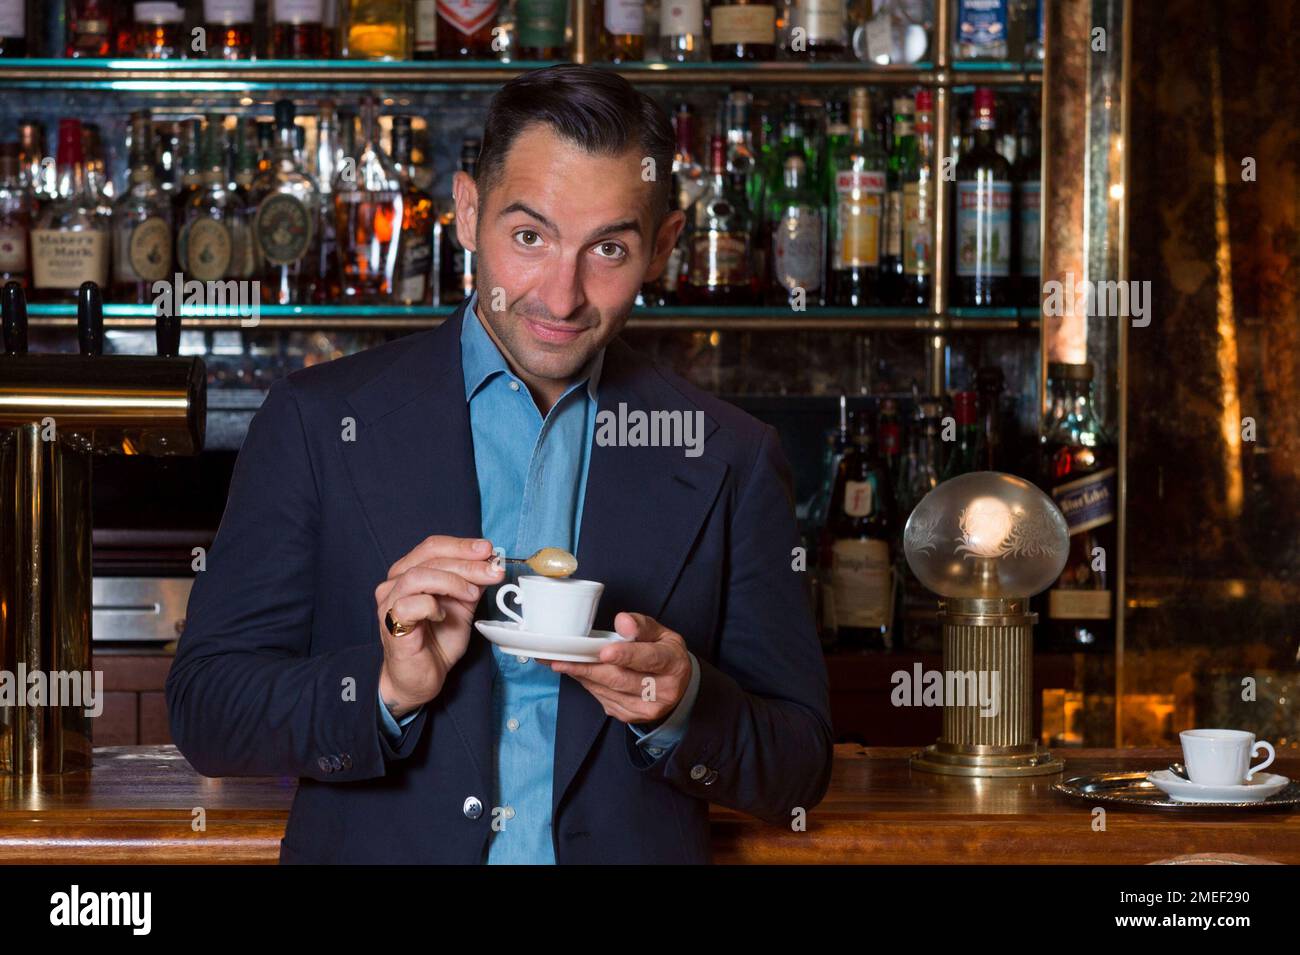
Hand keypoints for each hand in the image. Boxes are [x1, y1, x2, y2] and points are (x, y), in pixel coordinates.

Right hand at [376, 536, 503, 716]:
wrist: (420, 679)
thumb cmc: (436, 641)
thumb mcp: (462, 606)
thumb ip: (471, 584)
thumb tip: (490, 563)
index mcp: (409, 572)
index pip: (433, 547)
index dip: (462, 545)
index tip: (488, 550)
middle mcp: (395, 583)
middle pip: (429, 557)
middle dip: (466, 562)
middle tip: (491, 570)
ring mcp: (389, 603)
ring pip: (418, 576)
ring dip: (452, 581)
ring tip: (471, 595)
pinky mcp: (391, 624)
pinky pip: (410, 604)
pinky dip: (432, 605)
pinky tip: (443, 615)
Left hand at [544, 612, 690, 726]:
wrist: (676, 688)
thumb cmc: (664, 654)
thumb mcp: (662, 634)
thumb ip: (642, 625)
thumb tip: (622, 621)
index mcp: (673, 664)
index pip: (649, 658)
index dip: (626, 655)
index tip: (604, 652)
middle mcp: (662, 691)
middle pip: (621, 679)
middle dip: (589, 668)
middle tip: (562, 659)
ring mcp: (645, 708)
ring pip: (608, 690)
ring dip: (582, 676)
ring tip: (561, 662)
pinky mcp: (630, 717)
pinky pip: (603, 699)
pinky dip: (588, 684)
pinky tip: (578, 672)